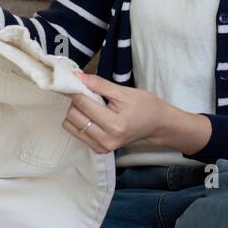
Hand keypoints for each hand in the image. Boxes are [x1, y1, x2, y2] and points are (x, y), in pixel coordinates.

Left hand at [64, 72, 211, 154]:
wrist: (156, 125)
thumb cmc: (145, 106)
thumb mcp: (124, 92)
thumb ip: (99, 84)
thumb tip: (77, 77)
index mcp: (115, 125)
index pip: (83, 104)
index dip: (76, 89)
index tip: (75, 81)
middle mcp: (106, 140)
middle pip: (73, 116)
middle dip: (77, 101)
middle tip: (90, 93)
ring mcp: (102, 148)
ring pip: (70, 125)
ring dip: (77, 111)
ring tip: (92, 105)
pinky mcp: (98, 150)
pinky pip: (76, 133)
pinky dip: (80, 121)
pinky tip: (93, 115)